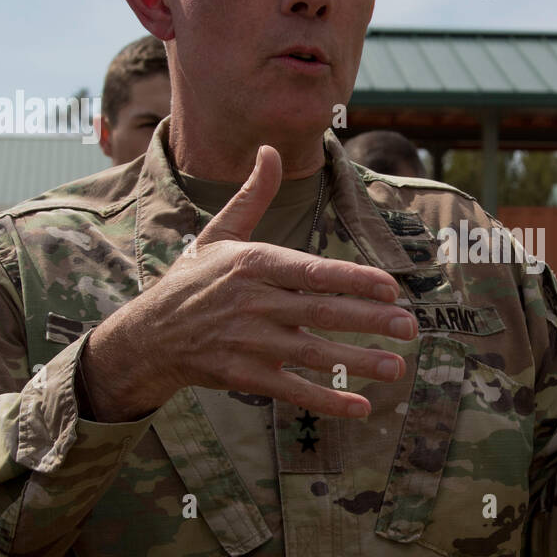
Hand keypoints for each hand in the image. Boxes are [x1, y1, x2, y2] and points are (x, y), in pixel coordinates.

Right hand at [82, 145, 417, 420]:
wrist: (147, 336)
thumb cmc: (192, 280)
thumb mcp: (218, 234)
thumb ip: (253, 196)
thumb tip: (270, 150)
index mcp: (254, 265)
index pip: (312, 273)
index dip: (353, 280)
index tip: (390, 286)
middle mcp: (254, 304)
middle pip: (321, 313)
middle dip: (369, 321)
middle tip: (410, 327)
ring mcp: (250, 343)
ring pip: (313, 355)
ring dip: (358, 363)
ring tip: (397, 366)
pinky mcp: (245, 376)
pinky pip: (293, 389)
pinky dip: (327, 401)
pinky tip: (362, 407)